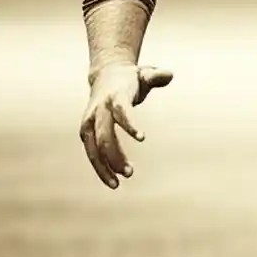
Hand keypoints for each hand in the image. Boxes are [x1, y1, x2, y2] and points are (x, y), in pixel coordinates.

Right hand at [78, 63, 173, 188]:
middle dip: (115, 155)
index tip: (143, 137)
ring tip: (119, 183)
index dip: (130, 124)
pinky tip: (112, 182)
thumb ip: (156, 76)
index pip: (121, 111)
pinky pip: (91, 153)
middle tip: (130, 173)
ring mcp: (89, 122)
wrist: (105, 76)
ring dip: (105, 166)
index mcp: (115, 96)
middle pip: (104, 135)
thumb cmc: (131, 78)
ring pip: (93, 149)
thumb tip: (169, 74)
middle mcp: (99, 110)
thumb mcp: (144, 73)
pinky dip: (100, 168)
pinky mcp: (86, 132)